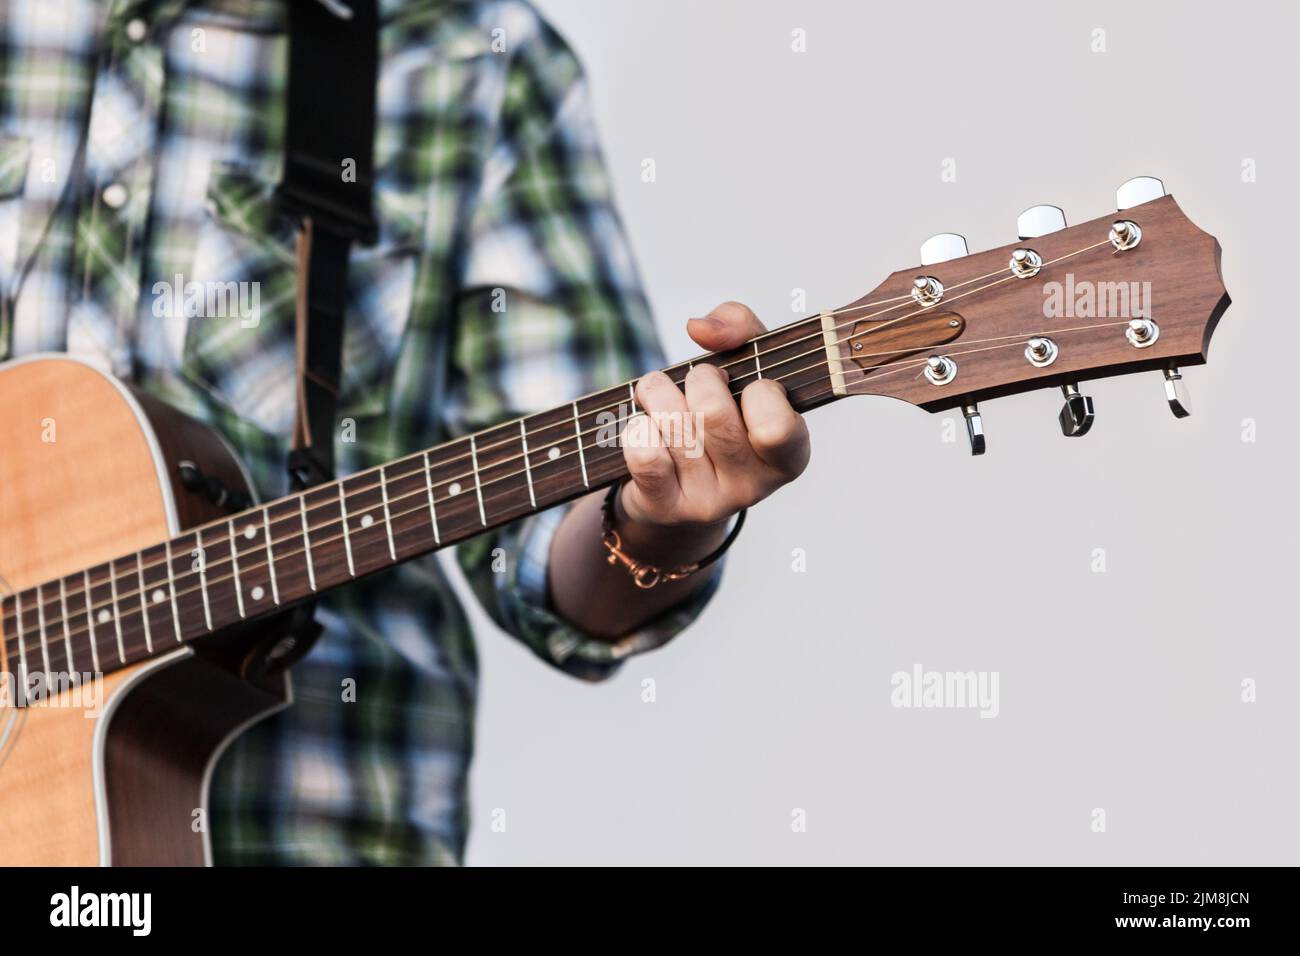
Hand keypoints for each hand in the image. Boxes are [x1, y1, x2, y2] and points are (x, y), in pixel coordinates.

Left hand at [620, 301, 810, 528]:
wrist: (678, 483)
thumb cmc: (721, 411)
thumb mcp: (745, 363)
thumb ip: (738, 326)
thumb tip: (701, 328)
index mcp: (789, 454)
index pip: (777, 426)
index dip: (758, 391)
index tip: (750, 385)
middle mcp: (754, 486)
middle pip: (714, 415)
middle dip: (698, 379)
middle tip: (697, 380)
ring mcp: (710, 503)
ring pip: (674, 427)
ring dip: (658, 393)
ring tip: (659, 392)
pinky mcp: (666, 508)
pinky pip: (644, 454)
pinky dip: (636, 426)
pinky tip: (643, 424)